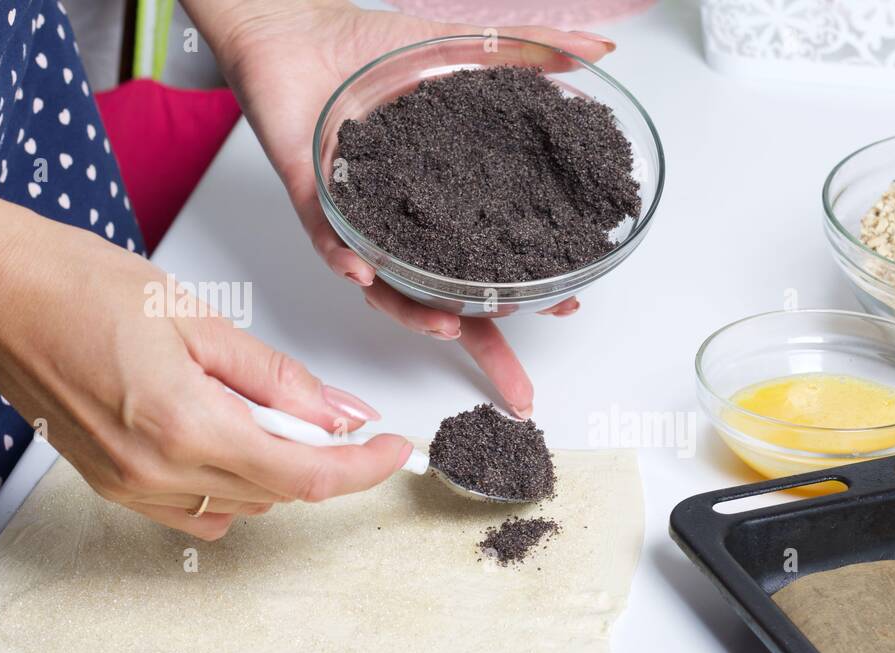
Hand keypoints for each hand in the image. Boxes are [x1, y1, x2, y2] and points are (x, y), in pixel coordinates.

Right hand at [0, 197, 411, 539]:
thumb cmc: (80, 287)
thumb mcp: (199, 320)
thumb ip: (278, 378)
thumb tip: (340, 413)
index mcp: (185, 427)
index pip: (307, 474)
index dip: (364, 467)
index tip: (394, 448)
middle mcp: (156, 472)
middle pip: (281, 490)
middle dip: (319, 452)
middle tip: (322, 406)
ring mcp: (130, 487)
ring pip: (246, 502)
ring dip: (275, 465)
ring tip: (254, 404)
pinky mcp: (113, 486)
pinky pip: (200, 508)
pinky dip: (233, 481)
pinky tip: (224, 434)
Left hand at [195, 0, 616, 418]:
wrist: (294, 28)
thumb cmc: (368, 48)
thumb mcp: (467, 49)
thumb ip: (532, 51)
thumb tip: (600, 51)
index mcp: (446, 201)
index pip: (494, 261)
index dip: (530, 291)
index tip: (566, 308)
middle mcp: (406, 224)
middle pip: (450, 299)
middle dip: (486, 343)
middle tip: (517, 376)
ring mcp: (361, 221)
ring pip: (391, 289)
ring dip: (418, 314)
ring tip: (446, 326)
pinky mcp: (315, 202)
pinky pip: (328, 241)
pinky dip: (344, 258)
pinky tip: (363, 271)